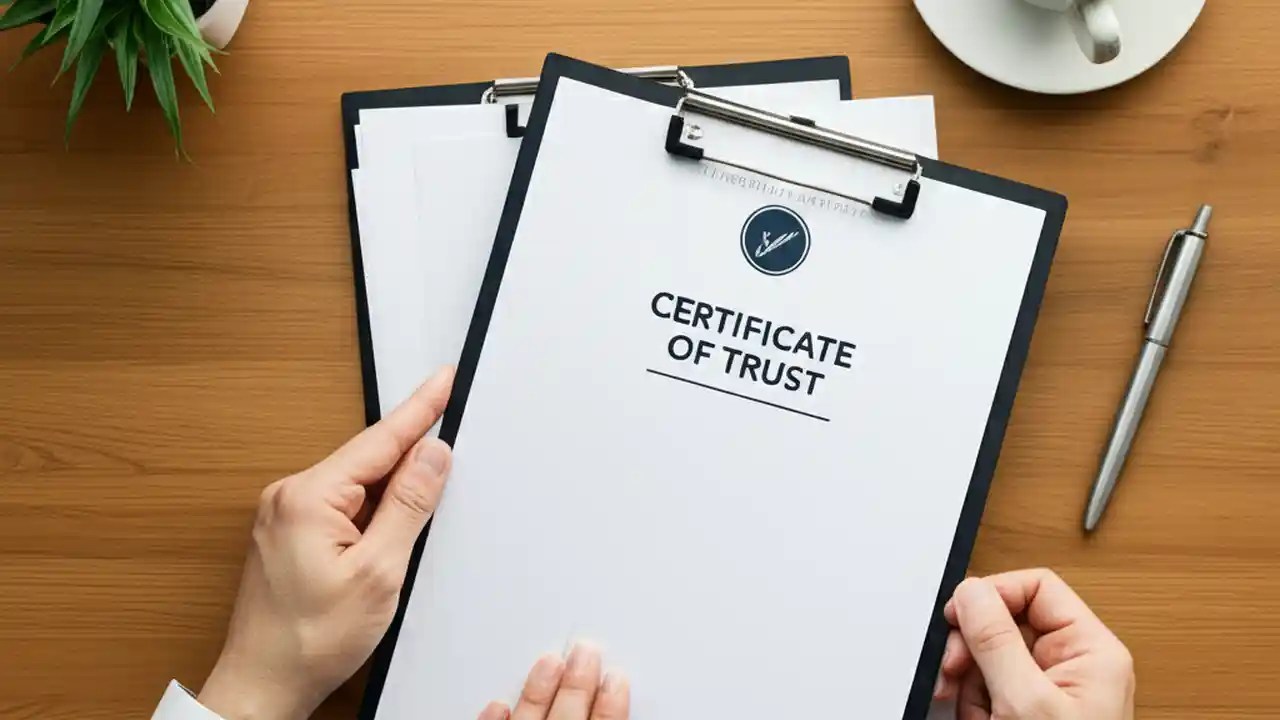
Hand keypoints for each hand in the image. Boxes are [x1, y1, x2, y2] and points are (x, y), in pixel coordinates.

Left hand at [197, 367, 455, 719]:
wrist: (263, 685)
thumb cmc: (309, 640)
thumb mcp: (378, 572)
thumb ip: (408, 506)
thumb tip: (432, 454)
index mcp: (308, 497)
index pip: (379, 440)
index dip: (420, 409)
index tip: (445, 379)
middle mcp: (289, 496)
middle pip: (369, 460)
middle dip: (412, 458)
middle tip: (451, 452)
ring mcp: (285, 514)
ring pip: (357, 485)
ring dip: (391, 494)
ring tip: (411, 525)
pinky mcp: (288, 534)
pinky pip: (341, 505)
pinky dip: (371, 513)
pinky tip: (386, 536)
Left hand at [477, 643, 629, 719]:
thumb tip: (616, 703)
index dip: (612, 702)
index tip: (616, 678)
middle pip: (568, 714)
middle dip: (578, 681)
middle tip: (585, 651)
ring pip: (529, 716)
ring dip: (539, 688)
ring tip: (549, 661)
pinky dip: (493, 719)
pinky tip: (498, 703)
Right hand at [934, 569, 1134, 719]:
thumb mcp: (1025, 701)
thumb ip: (996, 641)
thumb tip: (971, 592)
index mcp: (1090, 650)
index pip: (1036, 587)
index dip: (992, 594)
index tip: (959, 615)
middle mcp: (1072, 664)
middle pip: (1004, 621)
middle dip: (973, 650)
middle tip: (956, 672)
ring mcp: (1049, 689)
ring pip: (988, 658)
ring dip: (971, 686)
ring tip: (978, 715)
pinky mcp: (1028, 712)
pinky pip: (987, 690)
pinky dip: (974, 707)